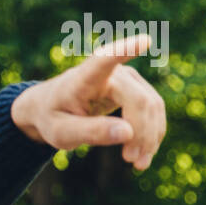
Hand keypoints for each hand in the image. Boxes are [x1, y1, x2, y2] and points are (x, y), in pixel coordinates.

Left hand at [10, 34, 166, 170]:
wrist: (51, 109)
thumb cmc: (52, 117)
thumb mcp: (61, 133)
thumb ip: (90, 132)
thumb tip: (127, 133)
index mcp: (84, 77)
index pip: (105, 60)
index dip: (124, 51)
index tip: (144, 41)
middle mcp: (110, 72)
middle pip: (140, 100)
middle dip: (141, 133)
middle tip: (132, 162)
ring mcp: (127, 78)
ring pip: (153, 106)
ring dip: (150, 137)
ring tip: (138, 163)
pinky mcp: (136, 89)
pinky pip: (154, 110)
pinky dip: (152, 133)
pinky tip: (143, 154)